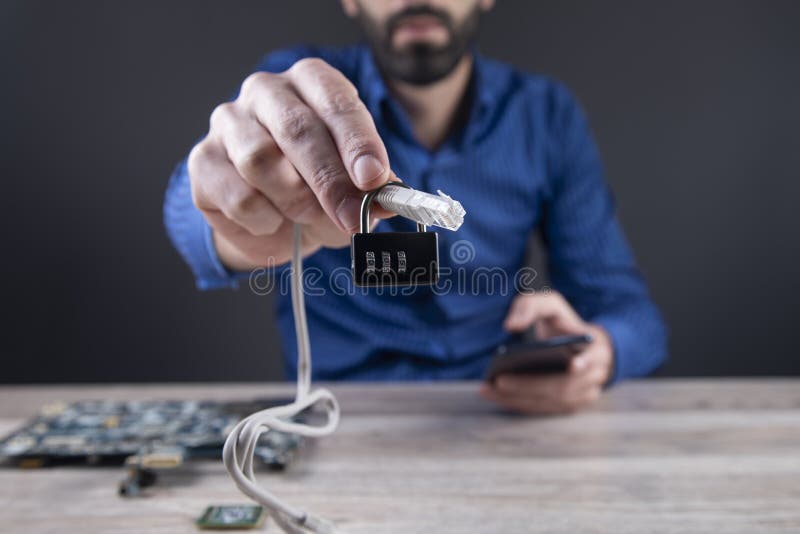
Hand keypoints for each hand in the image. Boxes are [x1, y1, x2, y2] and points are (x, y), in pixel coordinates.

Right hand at [188, 58, 395, 269]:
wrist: (274, 219)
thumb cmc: (320, 189)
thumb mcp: (355, 187)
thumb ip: (371, 188)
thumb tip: (387, 198)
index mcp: (310, 82)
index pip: (335, 102)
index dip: (357, 142)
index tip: (373, 178)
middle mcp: (265, 92)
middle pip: (295, 129)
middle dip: (328, 179)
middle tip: (350, 215)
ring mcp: (228, 123)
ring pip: (259, 160)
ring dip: (294, 201)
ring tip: (306, 215)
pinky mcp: (203, 161)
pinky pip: (238, 195)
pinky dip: (265, 219)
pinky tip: (273, 220)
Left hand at [480, 292, 613, 414]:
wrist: (578, 345)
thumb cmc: (560, 324)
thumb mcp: (549, 305)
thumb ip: (531, 307)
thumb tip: (511, 326)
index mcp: (596, 349)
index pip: (591, 359)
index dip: (583, 365)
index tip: (572, 365)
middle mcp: (594, 376)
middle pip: (562, 387)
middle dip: (529, 385)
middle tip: (499, 380)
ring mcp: (583, 396)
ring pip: (550, 403)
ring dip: (517, 398)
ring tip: (488, 389)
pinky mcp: (568, 407)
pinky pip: (542, 409)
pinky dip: (518, 404)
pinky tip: (496, 396)